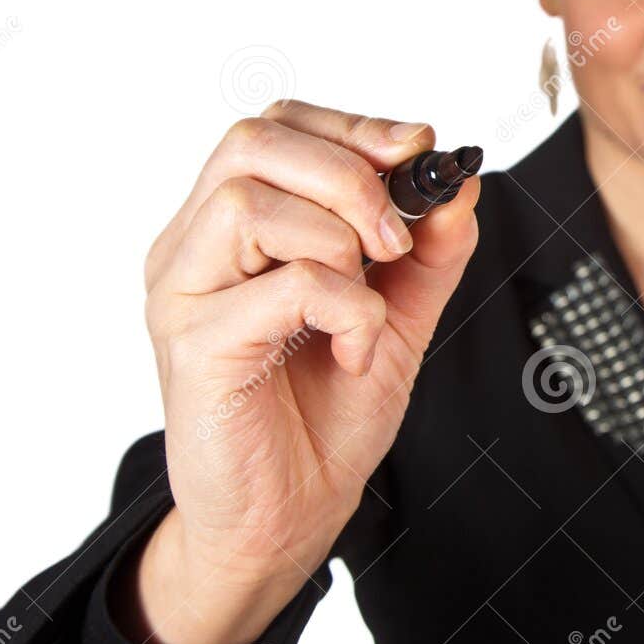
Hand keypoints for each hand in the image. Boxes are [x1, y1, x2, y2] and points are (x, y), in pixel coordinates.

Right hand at [126, 99, 479, 643]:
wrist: (289, 518)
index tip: (417, 149)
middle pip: (252, 141)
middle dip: (350, 174)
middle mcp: (192, 249)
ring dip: (341, 240)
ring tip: (371, 302)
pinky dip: (347, 309)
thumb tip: (459, 184)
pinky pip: (282, 284)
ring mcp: (184, 294)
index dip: (351, 126)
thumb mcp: (399, 317)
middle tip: (398, 239)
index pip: (273, 127)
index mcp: (230, 229)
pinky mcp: (195, 346)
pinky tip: (356, 353)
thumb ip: (428, 251)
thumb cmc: (326, 415)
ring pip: (251, 202)